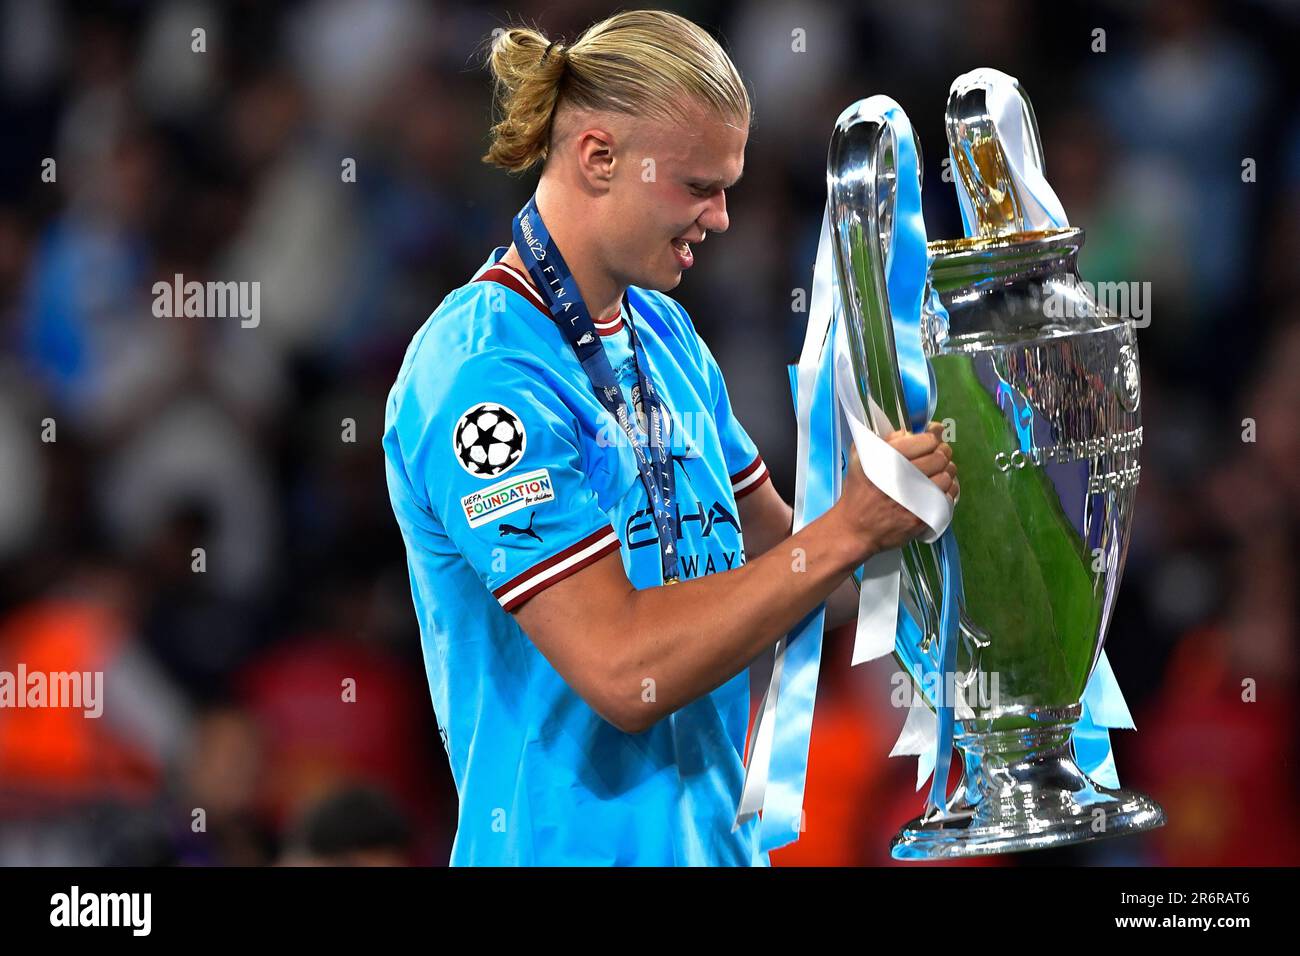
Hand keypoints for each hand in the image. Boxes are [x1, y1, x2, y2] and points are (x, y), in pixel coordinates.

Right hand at [833, 421, 957, 560]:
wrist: (855, 529)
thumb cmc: (859, 492)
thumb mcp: (861, 459)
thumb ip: (885, 440)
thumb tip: (914, 431)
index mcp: (887, 459)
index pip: (926, 440)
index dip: (932, 437)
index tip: (930, 440)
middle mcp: (901, 477)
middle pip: (940, 456)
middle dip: (942, 453)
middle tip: (937, 456)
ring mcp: (914, 498)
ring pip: (947, 476)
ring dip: (946, 472)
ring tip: (938, 473)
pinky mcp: (922, 517)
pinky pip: (947, 497)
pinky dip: (948, 490)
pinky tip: (938, 489)